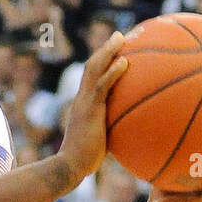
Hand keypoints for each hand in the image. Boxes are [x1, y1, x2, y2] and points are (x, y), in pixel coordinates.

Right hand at [55, 32, 127, 179]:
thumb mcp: (99, 141)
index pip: (92, 76)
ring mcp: (84, 102)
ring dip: (108, 51)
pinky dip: (113, 72)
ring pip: (95, 69)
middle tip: (120, 35)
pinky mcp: (90, 109)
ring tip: (122, 38)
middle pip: (92, 65)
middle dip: (106, 49)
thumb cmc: (85, 159)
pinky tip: (125, 62)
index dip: (102, 61)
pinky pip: (103, 86)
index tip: (115, 50)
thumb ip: (110, 131)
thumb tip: (131, 133)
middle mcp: (82, 98)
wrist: (70, 165)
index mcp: (84, 103)